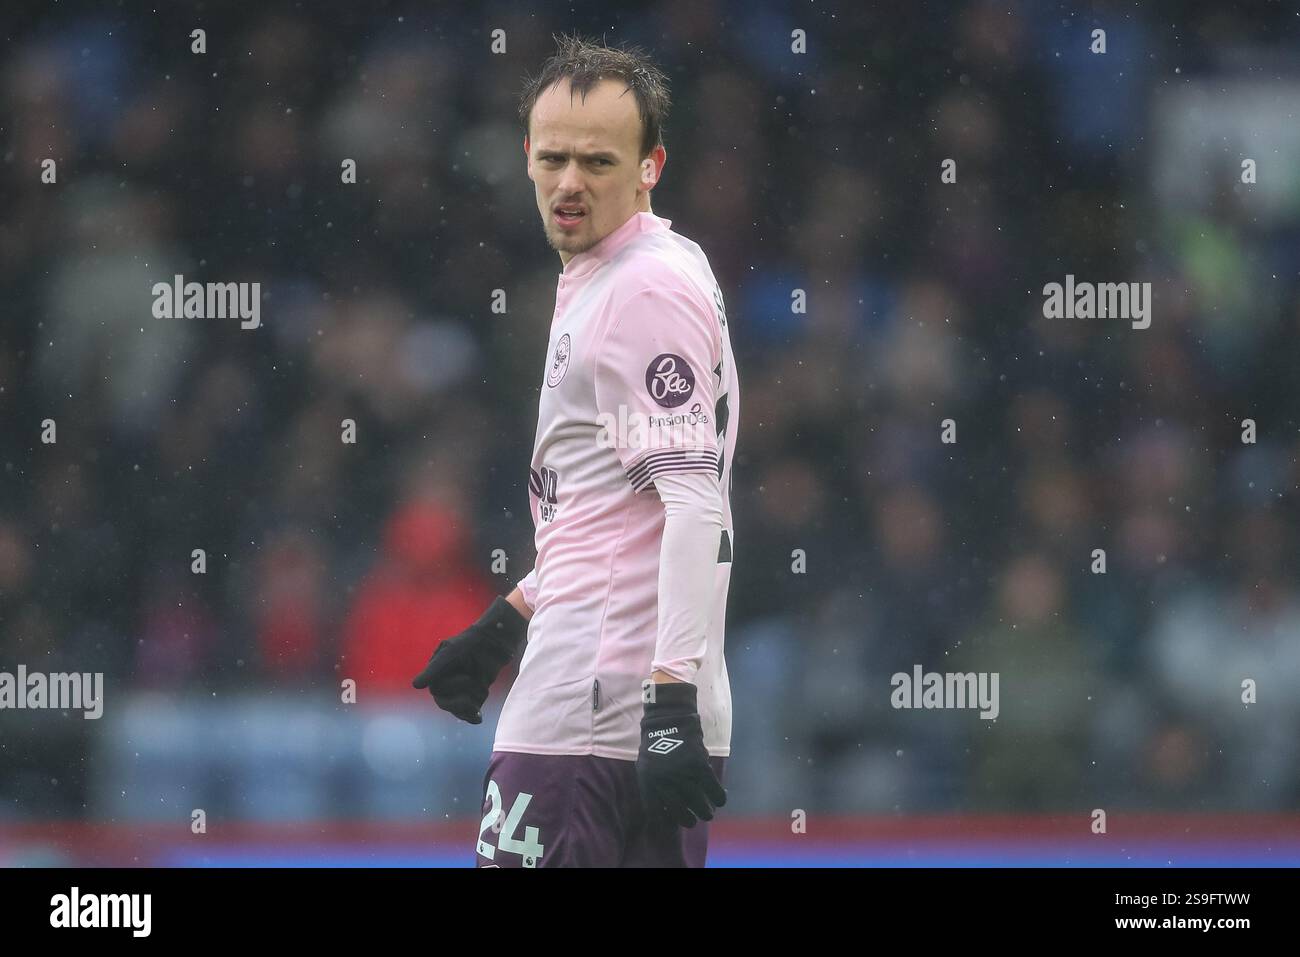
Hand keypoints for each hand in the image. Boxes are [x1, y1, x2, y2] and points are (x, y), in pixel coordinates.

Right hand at [412, 597, 526, 723]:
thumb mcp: (450, 653)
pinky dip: (473, 716)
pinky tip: (478, 718)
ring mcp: (459, 692)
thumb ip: (434, 669)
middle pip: (444, 703)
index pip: (437, 689)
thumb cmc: (469, 644)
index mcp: (436, 673)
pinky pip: (469, 713)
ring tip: (484, 687)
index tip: (468, 677)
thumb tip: (415, 685)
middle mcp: (445, 684)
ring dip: (472, 701)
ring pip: (457, 710)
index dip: (452, 686)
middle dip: (461, 697)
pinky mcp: (473, 698)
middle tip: (474, 682)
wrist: (493, 642)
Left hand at [635, 681, 725, 827]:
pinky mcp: (699, 765)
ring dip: (705, 812)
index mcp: (648, 782)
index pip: (656, 813)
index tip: (675, 822)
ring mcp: (682, 773)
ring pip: (699, 804)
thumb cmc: (657, 743)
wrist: (668, 717)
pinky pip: (713, 790)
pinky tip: (720, 800)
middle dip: (689, 820)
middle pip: (680, 812)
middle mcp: (664, 781)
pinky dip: (719, 798)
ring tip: (707, 814)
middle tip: (694, 819)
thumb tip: (667, 812)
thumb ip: (654, 787)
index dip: (667, 821)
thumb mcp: (647, 766)